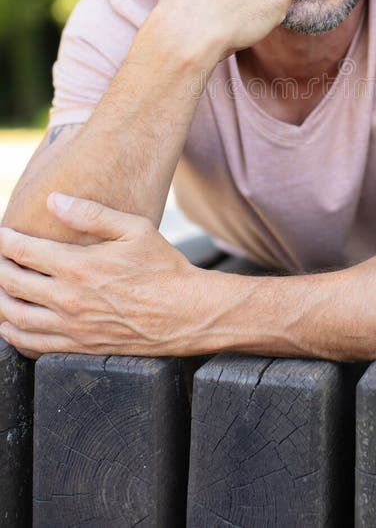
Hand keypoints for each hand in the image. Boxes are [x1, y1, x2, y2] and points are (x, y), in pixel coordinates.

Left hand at [0, 193, 202, 356]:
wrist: (185, 313)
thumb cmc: (163, 268)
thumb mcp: (135, 229)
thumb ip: (92, 213)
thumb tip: (54, 200)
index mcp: (78, 267)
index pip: (23, 251)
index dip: (5, 240)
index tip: (1, 234)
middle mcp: (68, 299)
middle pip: (11, 283)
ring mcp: (71, 327)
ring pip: (14, 317)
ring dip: (0, 300)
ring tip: (1, 287)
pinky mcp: (78, 346)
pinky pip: (32, 344)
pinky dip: (13, 333)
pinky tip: (12, 323)